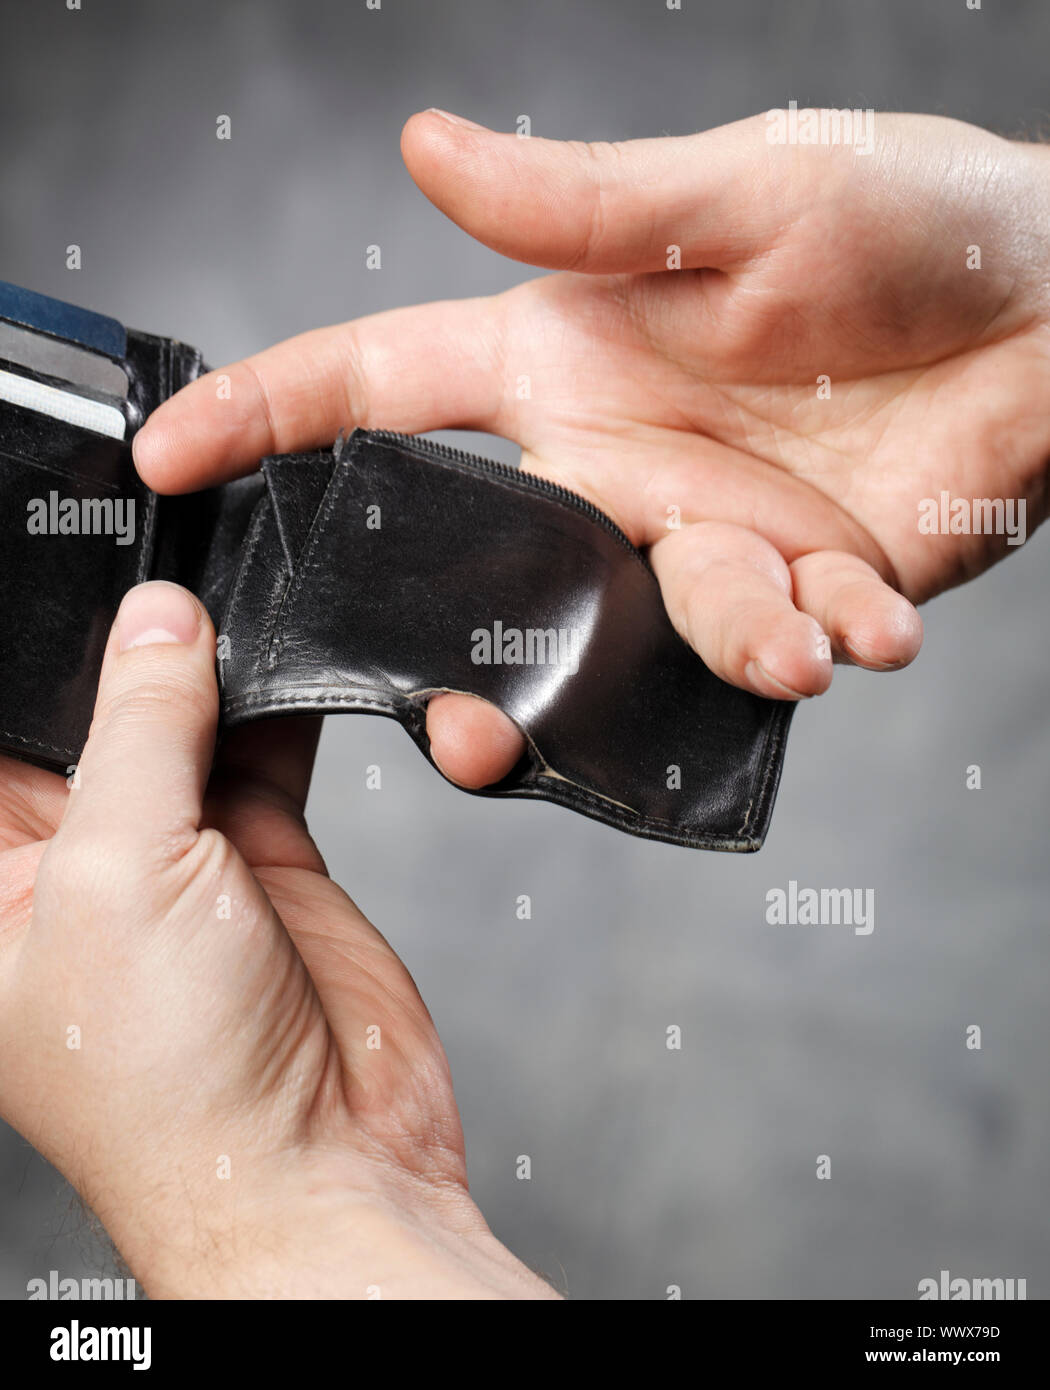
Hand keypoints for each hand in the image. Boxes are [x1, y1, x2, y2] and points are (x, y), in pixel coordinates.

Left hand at [0, 581, 556, 1298]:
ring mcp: (175, 858)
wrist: (321, 1164)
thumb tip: (155, 625)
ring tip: (228, 613)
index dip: (22, 667)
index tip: (56, 578)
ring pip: (179, 721)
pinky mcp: (264, 856)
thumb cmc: (172, 1086)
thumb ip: (138, 732)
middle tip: (152, 582)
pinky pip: (264, 750)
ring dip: (206, 669)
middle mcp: (75, 866)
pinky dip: (282, 706)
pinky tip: (288, 665)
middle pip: (84, 718)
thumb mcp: (118, 876)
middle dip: (118, 651)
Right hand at [132, 109, 1049, 787]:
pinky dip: (822, 645)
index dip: (271, 417)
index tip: (174, 458)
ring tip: (802, 629)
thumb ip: (580, 206)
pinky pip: (774, 647)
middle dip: (475, 664)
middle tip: (475, 726)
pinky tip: (871, 622)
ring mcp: (704, 532)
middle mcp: (617, 459)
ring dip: (722, 641)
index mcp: (569, 357)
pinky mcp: (798, 587)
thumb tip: (427, 145)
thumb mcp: (740, 192)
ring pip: (651, 633)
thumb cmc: (909, 217)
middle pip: (492, 572)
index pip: (383, 384)